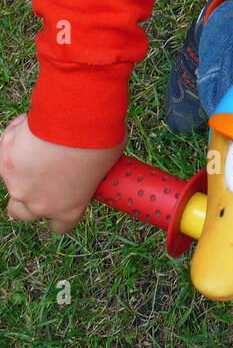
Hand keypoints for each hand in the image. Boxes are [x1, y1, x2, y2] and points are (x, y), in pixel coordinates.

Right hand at [0, 113, 126, 233]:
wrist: (77, 121)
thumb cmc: (100, 140)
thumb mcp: (107, 163)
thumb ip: (93, 172)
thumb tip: (96, 161)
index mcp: (69, 210)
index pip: (60, 226)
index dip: (60, 210)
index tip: (63, 197)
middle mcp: (39, 204)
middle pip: (22, 213)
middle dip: (28, 197)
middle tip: (42, 175)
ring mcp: (17, 184)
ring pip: (12, 182)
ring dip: (21, 168)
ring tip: (40, 144)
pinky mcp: (4, 161)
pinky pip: (6, 153)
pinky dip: (14, 142)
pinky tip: (31, 128)